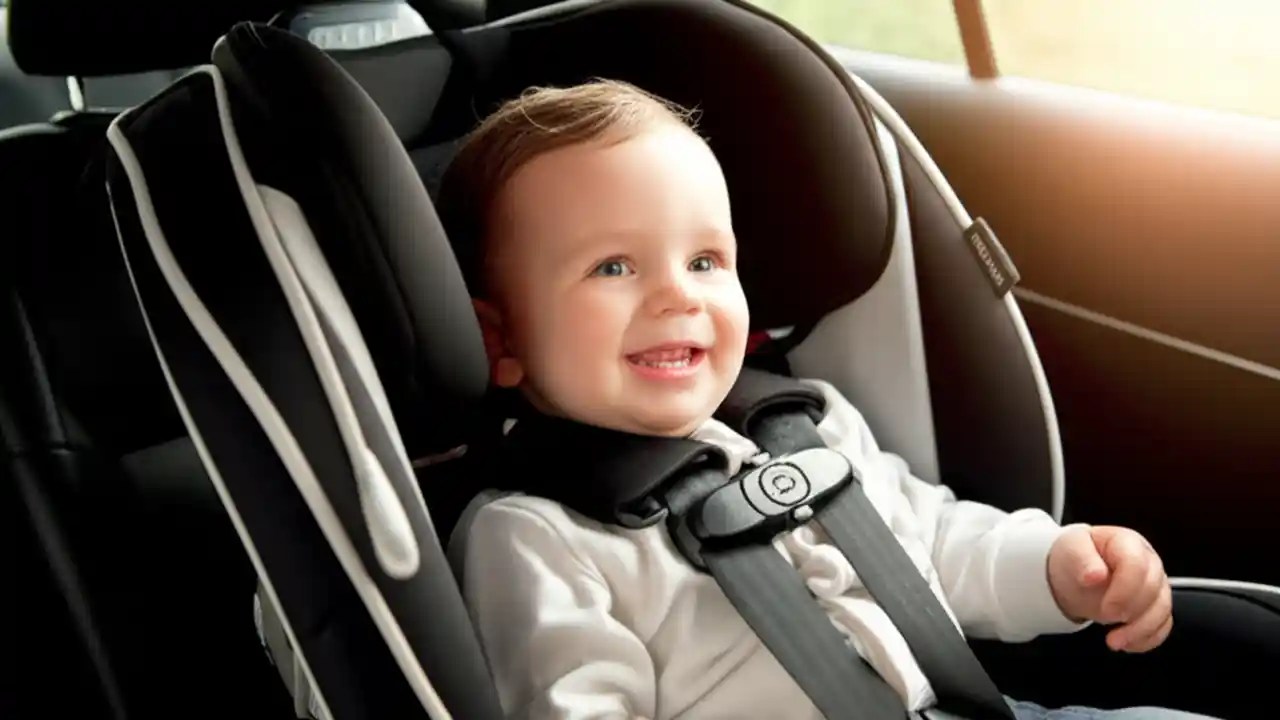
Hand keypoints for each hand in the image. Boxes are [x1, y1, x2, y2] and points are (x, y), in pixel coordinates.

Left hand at [1047, 525, 1171, 652]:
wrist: (1076, 571)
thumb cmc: (1076, 557)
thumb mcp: (1071, 550)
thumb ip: (1083, 560)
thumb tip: (1095, 575)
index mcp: (1127, 542)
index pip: (1137, 565)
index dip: (1125, 590)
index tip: (1107, 608)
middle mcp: (1148, 561)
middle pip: (1154, 589)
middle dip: (1132, 611)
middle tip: (1107, 620)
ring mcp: (1155, 584)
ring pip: (1163, 609)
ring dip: (1140, 630)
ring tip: (1114, 641)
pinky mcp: (1155, 605)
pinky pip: (1162, 625)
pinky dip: (1147, 639)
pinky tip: (1127, 644)